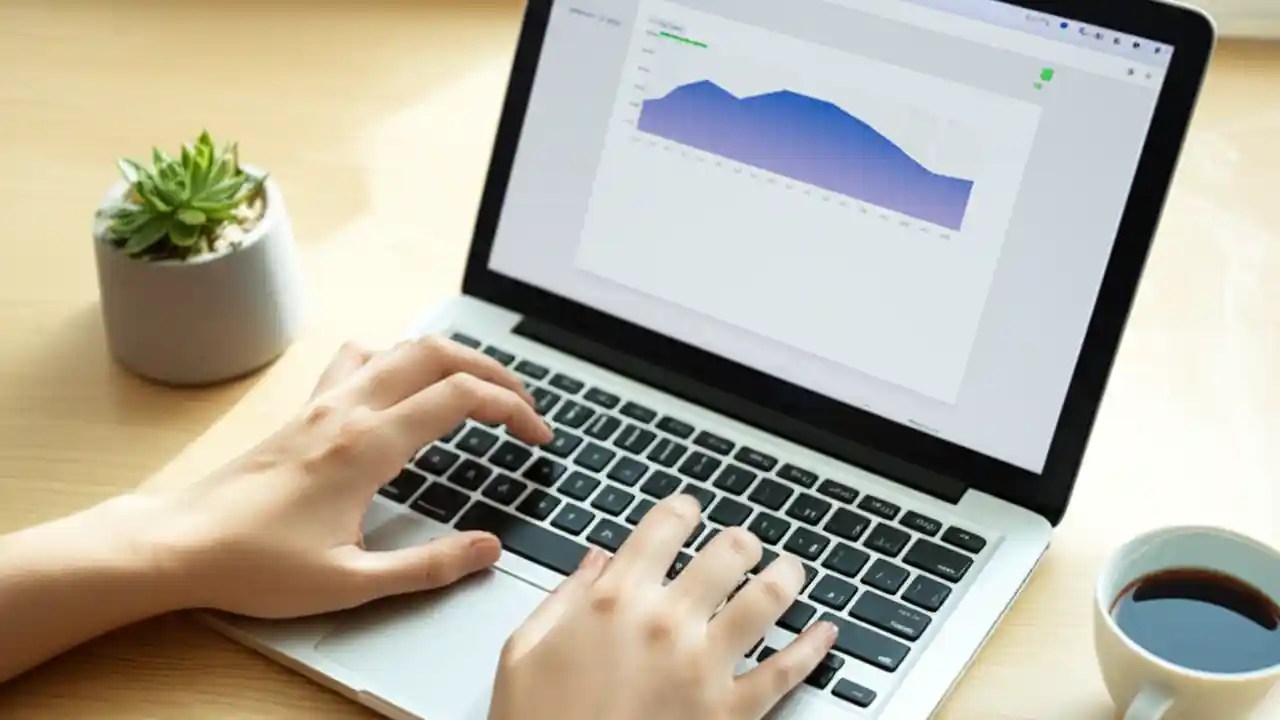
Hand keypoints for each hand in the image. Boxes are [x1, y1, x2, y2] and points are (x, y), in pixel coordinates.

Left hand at [128, 337, 553, 617]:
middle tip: (524, 404)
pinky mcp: (305, 411)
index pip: (460, 397)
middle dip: (495, 370)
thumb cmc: (255, 565)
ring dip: (450, 356)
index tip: (538, 434)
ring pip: (400, 347)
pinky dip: (395, 358)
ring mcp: (323, 403)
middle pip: (437, 353)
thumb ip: (428, 566)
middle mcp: (348, 410)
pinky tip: (402, 383)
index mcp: (368, 446)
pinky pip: (358, 359)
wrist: (178, 545)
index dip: (513, 409)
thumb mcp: (351, 581)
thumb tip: (487, 549)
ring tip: (478, 386)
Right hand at [490, 494, 837, 719]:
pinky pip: (784, 672)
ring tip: (790, 572)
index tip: (689, 512)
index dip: (683, 510)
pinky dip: (812, 649)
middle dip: (741, 542)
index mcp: (613, 600)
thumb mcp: (523, 650)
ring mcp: (703, 666)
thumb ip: (563, 597)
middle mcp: (665, 622)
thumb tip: (596, 561)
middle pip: (729, 551)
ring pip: (767, 598)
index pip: (666, 525)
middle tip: (743, 546)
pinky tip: (824, 633)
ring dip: (785, 577)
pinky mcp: (729, 712)